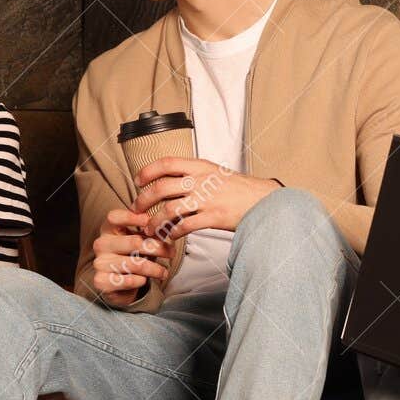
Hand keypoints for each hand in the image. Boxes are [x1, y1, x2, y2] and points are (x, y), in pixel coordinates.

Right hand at [89, 207, 171, 306]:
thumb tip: (167, 224)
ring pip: (135, 264)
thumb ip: (150, 231)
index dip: (132, 217)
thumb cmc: (132, 255)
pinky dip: (140, 281)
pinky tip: (145, 280)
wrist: (120, 283)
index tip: (150, 221)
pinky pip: (127, 281)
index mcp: (108, 229)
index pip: (114, 217)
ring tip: (164, 272)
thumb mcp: (141, 239)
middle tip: (171, 253)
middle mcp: (101, 244)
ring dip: (154, 269)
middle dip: (158, 248)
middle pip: (134, 242)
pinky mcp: (101, 281)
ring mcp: (100, 263)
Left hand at [131, 157, 279, 239]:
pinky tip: (170, 236)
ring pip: (170, 209)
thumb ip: (194, 174)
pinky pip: (185, 226)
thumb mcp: (215, 172)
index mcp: (200, 167)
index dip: (148, 171)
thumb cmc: (239, 188)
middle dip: (144, 200)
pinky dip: (173, 232)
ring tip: (150, 228)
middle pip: (162, 188)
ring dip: (155, 221)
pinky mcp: (213, 217)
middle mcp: (201, 181)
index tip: (138, 181)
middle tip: (137, 209)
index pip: (167, 163)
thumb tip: (170, 178)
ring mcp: (207, 199)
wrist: (263, 200)